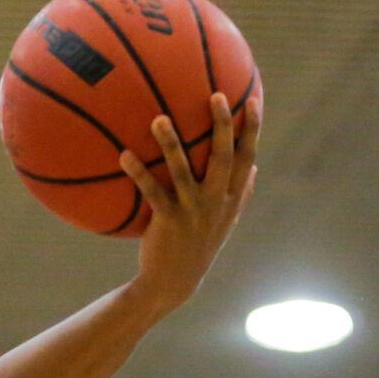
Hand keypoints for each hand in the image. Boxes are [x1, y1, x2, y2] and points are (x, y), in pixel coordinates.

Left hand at [119, 92, 259, 311]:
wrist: (175, 282)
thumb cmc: (199, 246)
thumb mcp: (226, 222)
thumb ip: (241, 194)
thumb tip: (255, 167)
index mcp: (232, 199)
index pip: (247, 157)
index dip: (252, 130)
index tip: (254, 100)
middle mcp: (217, 202)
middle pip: (223, 158)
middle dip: (222, 126)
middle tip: (215, 95)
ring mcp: (193, 212)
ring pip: (184, 171)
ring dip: (171, 143)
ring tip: (158, 118)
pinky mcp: (168, 221)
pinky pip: (152, 192)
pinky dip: (138, 172)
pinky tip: (124, 154)